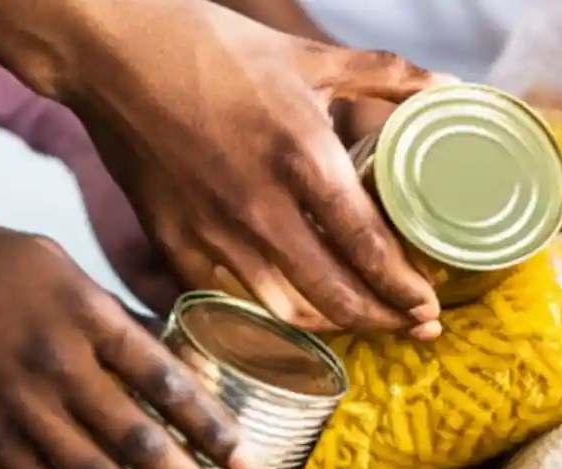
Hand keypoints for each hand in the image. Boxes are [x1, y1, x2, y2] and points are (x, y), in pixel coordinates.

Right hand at [68, 2, 450, 336]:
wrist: (113, 52)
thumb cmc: (213, 48)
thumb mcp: (309, 58)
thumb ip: (386, 75)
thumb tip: (448, 88)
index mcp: (303, 158)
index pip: (369, 249)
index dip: (407, 290)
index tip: (430, 307)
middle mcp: (262, 208)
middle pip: (336, 296)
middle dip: (385, 320)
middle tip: (414, 327)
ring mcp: (214, 232)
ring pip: (286, 311)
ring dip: (333, 325)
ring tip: (362, 322)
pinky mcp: (175, 242)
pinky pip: (229, 301)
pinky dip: (265, 315)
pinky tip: (292, 311)